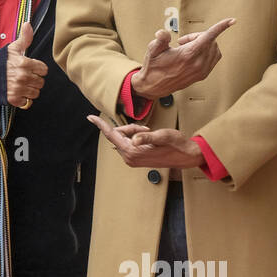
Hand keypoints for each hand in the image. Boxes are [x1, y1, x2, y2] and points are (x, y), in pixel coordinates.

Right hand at [5, 21, 46, 108]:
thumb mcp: (13, 48)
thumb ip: (24, 38)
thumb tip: (28, 24)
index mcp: (24, 63)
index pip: (43, 70)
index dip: (38, 69)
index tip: (31, 68)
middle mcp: (23, 77)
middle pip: (41, 82)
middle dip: (34, 80)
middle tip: (24, 77)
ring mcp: (19, 89)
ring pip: (36, 93)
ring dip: (30, 90)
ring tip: (21, 84)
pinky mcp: (14, 99)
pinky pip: (27, 102)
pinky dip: (24, 99)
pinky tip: (18, 92)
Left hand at [88, 116, 204, 168]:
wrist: (185, 156)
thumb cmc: (176, 145)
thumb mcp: (162, 136)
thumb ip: (147, 136)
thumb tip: (135, 138)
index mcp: (133, 152)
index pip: (112, 135)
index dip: (102, 125)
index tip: (91, 117)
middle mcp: (130, 158)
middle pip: (118, 135)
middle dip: (130, 128)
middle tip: (146, 129)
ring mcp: (132, 159)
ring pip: (124, 138)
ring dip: (135, 132)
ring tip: (150, 134)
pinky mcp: (135, 159)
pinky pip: (129, 143)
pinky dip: (136, 137)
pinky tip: (148, 138)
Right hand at [132, 18, 235, 101]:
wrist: (154, 86)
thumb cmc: (154, 67)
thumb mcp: (153, 50)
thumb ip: (160, 39)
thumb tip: (162, 33)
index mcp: (188, 55)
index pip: (209, 37)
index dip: (221, 27)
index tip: (232, 21)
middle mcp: (197, 64)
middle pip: (210, 40)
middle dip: (198, 36)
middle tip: (183, 41)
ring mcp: (202, 71)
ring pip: (214, 49)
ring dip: (204, 44)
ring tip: (187, 48)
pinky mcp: (202, 75)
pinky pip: (214, 58)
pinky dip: (208, 51)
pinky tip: (195, 53)